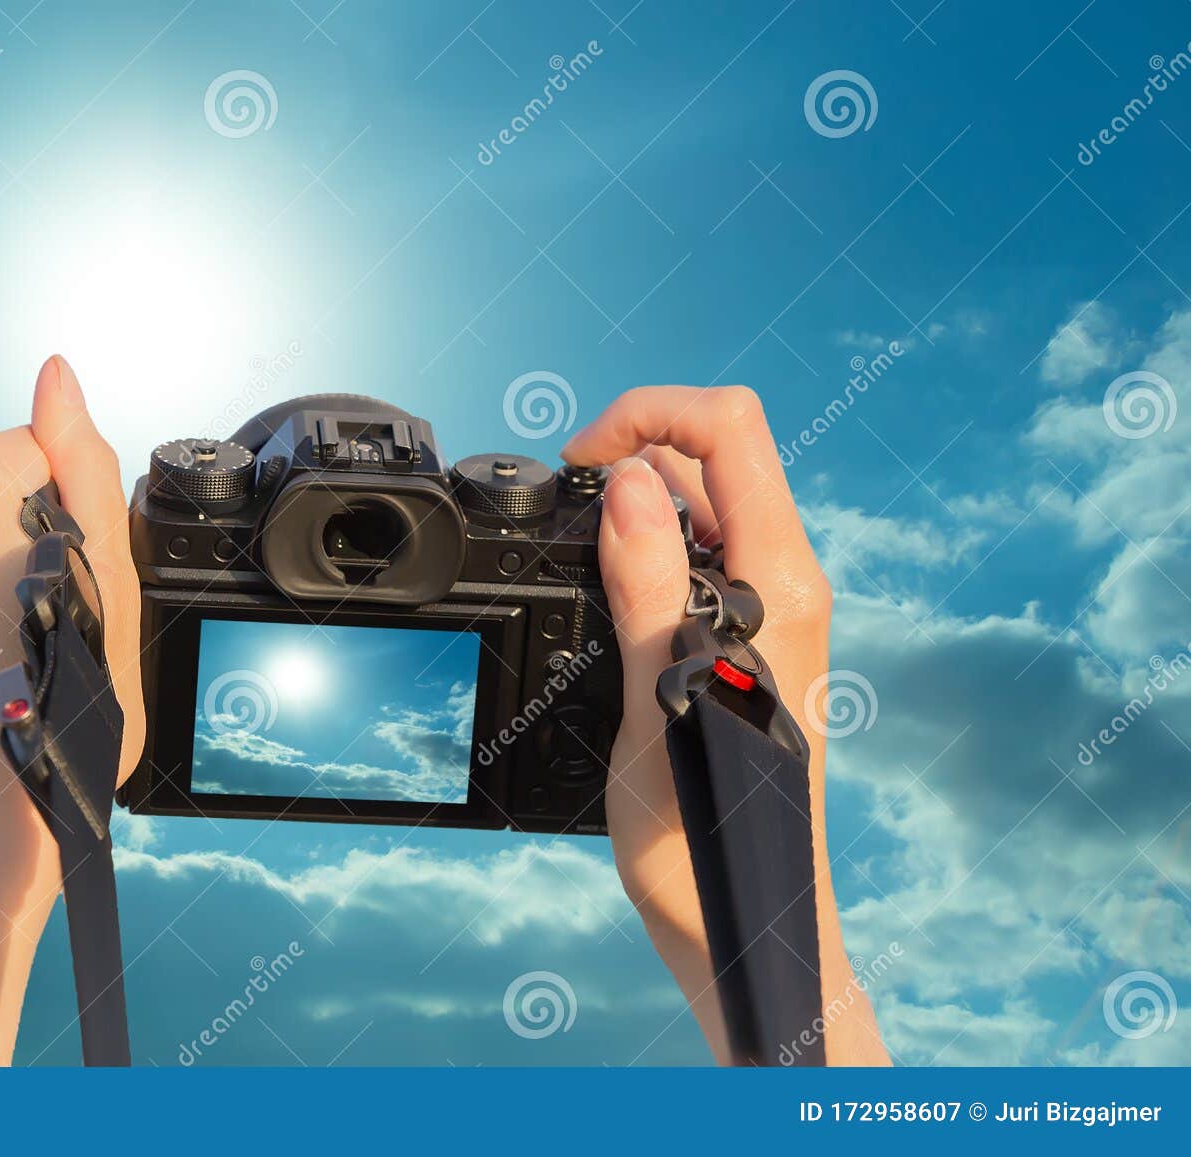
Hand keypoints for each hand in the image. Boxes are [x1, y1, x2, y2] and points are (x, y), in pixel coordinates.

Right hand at [563, 385, 885, 1064]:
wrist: (736, 907)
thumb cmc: (706, 826)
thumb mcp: (663, 694)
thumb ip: (650, 580)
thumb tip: (627, 482)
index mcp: (781, 581)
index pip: (729, 429)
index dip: (647, 416)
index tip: (578, 463)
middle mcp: (784, 581)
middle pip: (716, 452)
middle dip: (634, 450)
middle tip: (568, 507)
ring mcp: (767, 606)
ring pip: (702, 500)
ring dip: (636, 499)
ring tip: (580, 552)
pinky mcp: (742, 635)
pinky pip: (695, 554)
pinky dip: (644, 545)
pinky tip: (606, 590)